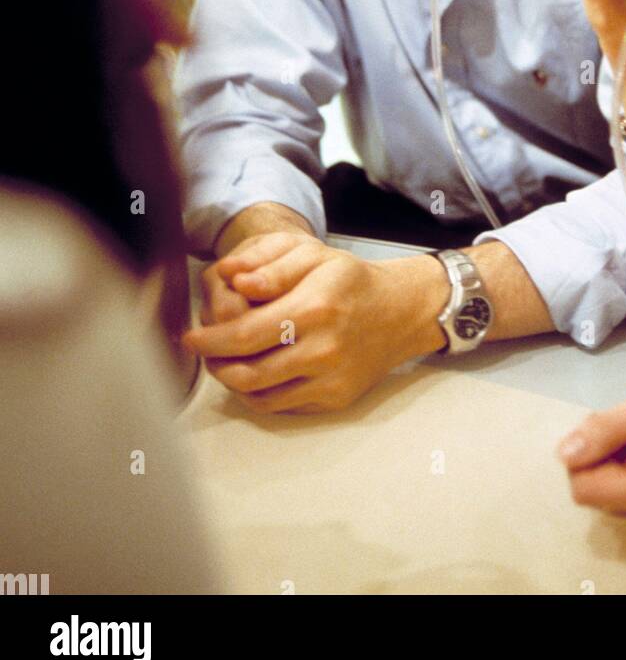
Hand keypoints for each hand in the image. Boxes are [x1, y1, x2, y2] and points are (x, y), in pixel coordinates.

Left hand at [184, 235, 446, 411]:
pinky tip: (252, 374)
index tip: (191, 337)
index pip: (246, 334)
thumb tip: (233, 279)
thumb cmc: (350, 279)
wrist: (399, 311)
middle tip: (203, 351)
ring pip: (260, 395)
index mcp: (315, 306)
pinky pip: (282, 406)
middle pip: (248, 371)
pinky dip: (257, 395)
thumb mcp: (313, 254)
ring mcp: (331, 379)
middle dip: (215, 363)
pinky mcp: (335, 399)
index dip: (211, 340)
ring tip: (223, 361)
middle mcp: (324, 348)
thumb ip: (270, 263)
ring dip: (232, 381)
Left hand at [557, 366, 625, 522]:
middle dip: (599, 451)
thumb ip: (609, 428)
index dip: (585, 452)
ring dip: (610, 454)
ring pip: (604, 486)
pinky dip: (623, 459)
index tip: (610, 423)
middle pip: (592, 488)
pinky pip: (621, 485)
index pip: (583, 488)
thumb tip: (564, 454)